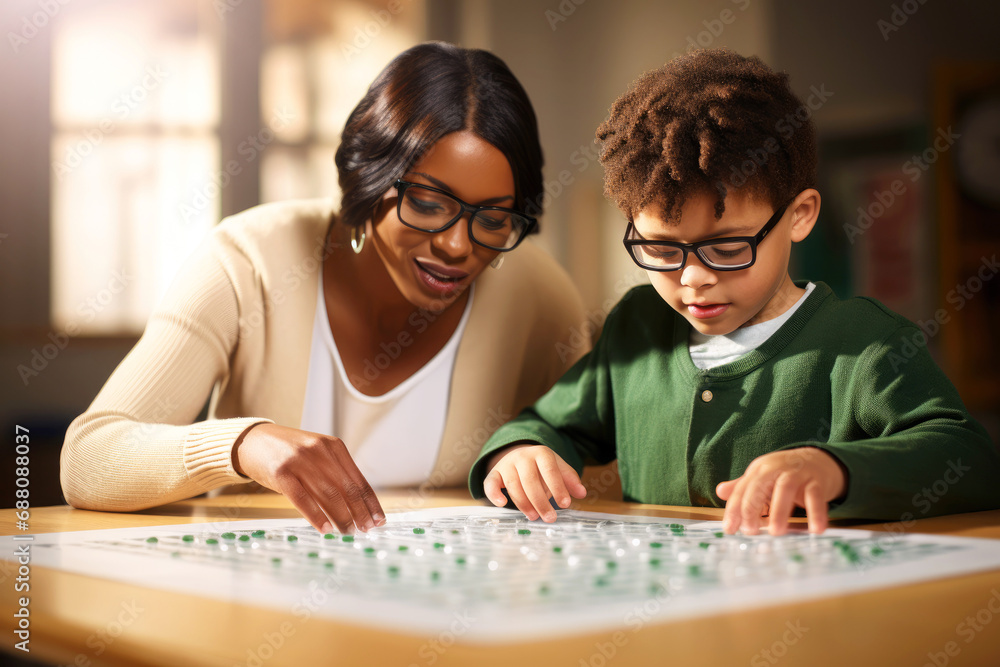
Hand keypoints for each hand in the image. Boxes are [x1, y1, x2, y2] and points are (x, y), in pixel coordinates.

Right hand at [232, 423, 384, 533]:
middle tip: (366, 530)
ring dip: (341, 517)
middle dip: (360, 512)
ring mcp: (300, 461)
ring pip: (328, 495)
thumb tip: (358, 506)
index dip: (371, 502)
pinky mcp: (281, 473)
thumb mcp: (317, 454)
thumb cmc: (289, 453)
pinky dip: (316, 516)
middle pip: (347, 488)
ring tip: (348, 532)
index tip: (379, 520)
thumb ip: (335, 473)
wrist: (254, 441)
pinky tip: (325, 529)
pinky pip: (303, 499)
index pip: (359, 479)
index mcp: (334, 446)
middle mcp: (320, 451)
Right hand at [482, 443, 586, 521]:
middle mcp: (522, 456)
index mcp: (541, 453)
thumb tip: (582, 493)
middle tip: (550, 518)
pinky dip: (494, 494)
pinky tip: (502, 504)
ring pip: (513, 485)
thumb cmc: (542, 467)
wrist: (519, 455)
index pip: (550, 470)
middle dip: (541, 501)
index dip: (558, 488)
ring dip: (524, 503)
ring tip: (534, 517)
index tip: (565, 504)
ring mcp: (506, 464)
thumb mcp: (558, 467)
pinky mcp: (494, 474)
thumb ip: (569, 479)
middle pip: (530, 480)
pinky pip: (490, 483)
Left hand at [716, 447, 846, 535]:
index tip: (729, 529)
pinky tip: (815, 530)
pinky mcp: (817, 481)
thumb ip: (743, 487)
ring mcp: (797, 473)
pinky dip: (816, 513)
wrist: (819, 460)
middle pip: (759, 486)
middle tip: (750, 531)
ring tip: (776, 532)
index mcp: (759, 469)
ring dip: (779, 511)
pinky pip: (816, 497)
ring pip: (785, 489)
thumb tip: (720, 492)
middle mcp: (776, 468)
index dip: (734, 510)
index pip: (742, 490)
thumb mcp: (763, 477)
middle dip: (751, 509)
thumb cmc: (785, 473)